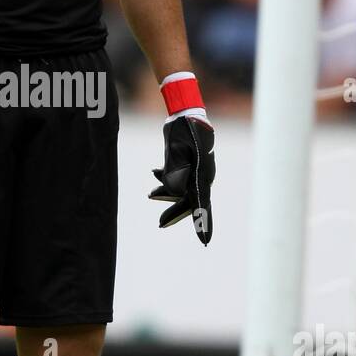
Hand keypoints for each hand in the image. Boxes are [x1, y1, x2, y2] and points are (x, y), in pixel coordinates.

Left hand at [149, 115, 214, 244]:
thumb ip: (174, 173)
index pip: (202, 205)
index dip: (202, 224)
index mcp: (202, 176)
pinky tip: (155, 175)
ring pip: (182, 188)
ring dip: (166, 193)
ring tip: (150, 194)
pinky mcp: (188, 162)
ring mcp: (197, 169)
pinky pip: (178, 177)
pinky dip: (166, 179)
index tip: (205, 242)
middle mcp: (203, 175)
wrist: (185, 113)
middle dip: (174, 211)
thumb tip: (172, 192)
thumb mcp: (176, 153)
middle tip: (160, 223)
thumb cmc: (184, 131)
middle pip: (190, 200)